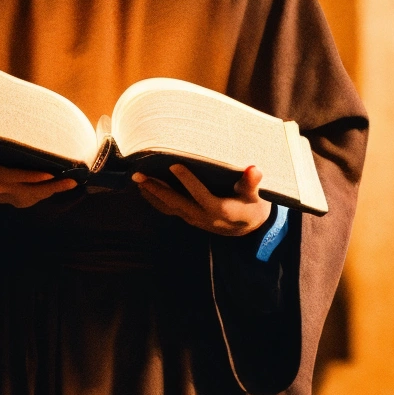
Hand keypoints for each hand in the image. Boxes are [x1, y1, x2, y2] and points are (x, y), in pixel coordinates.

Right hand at [0, 143, 75, 208]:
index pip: (14, 177)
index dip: (32, 177)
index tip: (48, 173)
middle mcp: (0, 190)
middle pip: (30, 191)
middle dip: (52, 187)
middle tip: (72, 180)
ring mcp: (6, 198)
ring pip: (33, 198)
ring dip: (53, 192)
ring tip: (72, 183)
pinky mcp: (10, 201)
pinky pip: (30, 200)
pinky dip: (44, 194)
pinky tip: (59, 187)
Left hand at [132, 162, 272, 237]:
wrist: (250, 230)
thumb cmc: (252, 207)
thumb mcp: (255, 196)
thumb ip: (252, 183)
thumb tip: (255, 169)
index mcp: (219, 210)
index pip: (200, 195)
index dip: (187, 181)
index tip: (174, 165)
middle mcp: (203, 217)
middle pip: (177, 203)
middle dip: (158, 189)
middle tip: (140, 174)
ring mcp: (195, 219)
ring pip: (169, 208)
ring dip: (152, 194)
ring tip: (137, 181)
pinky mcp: (190, 219)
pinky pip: (170, 211)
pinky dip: (156, 201)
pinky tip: (145, 190)